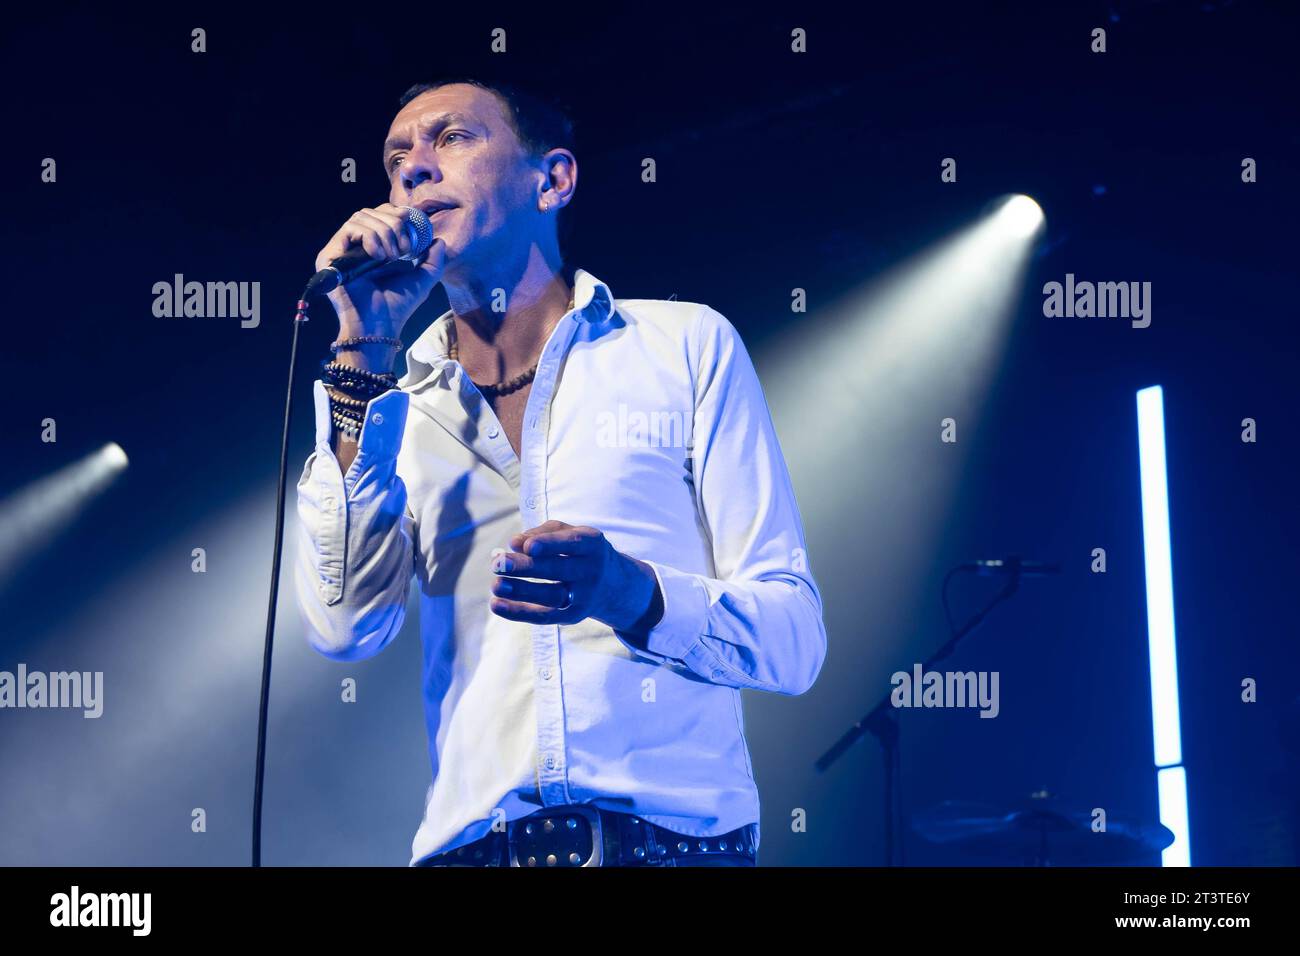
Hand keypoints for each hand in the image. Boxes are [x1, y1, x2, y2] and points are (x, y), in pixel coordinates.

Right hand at [314, 203, 446, 338]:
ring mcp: (340, 251)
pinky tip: (379, 257)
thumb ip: (433, 260)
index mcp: (372, 248)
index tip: (408, 219)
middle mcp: (353, 247)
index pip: (378, 215)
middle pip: (370, 212)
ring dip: (383, 233)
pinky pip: (349, 229)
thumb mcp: (422, 279)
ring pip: (360, 217)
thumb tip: (438, 240)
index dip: (393, 213)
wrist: (380, 325)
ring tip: (391, 257)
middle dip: (392, 225)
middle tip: (403, 249)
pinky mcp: (329, 256)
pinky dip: (369, 238)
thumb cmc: (398, 306)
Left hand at [488, 520, 663, 633]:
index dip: (549, 544)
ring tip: (495, 585)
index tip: (526, 545)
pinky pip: (544, 616)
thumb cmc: (581, 551)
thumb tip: (514, 543)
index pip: (570, 543)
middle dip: (526, 567)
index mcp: (591, 544)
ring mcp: (584, 596)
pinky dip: (519, 612)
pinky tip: (497, 605)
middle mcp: (591, 571)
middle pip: (557, 570)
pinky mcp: (573, 615)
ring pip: (550, 595)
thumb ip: (544, 533)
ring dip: (520, 591)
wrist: (614, 585)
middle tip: (498, 564)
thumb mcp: (571, 534)